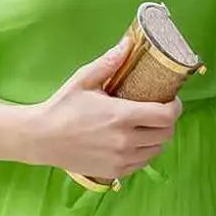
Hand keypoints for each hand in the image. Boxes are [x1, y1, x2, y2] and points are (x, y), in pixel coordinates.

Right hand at [23, 38, 181, 182]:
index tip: (171, 100)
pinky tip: (132, 142)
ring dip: (156, 138)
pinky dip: (143, 153)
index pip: (167, 116)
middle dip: (167, 122)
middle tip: (158, 112)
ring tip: (145, 127)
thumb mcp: (83, 80)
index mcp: (121, 116)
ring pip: (156, 150)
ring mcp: (120, 158)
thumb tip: (127, 44)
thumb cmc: (61, 108)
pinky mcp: (114, 171)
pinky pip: (142, 163)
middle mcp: (125, 140)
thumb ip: (109, 63)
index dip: (175, 107)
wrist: (41, 138)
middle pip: (166, 134)